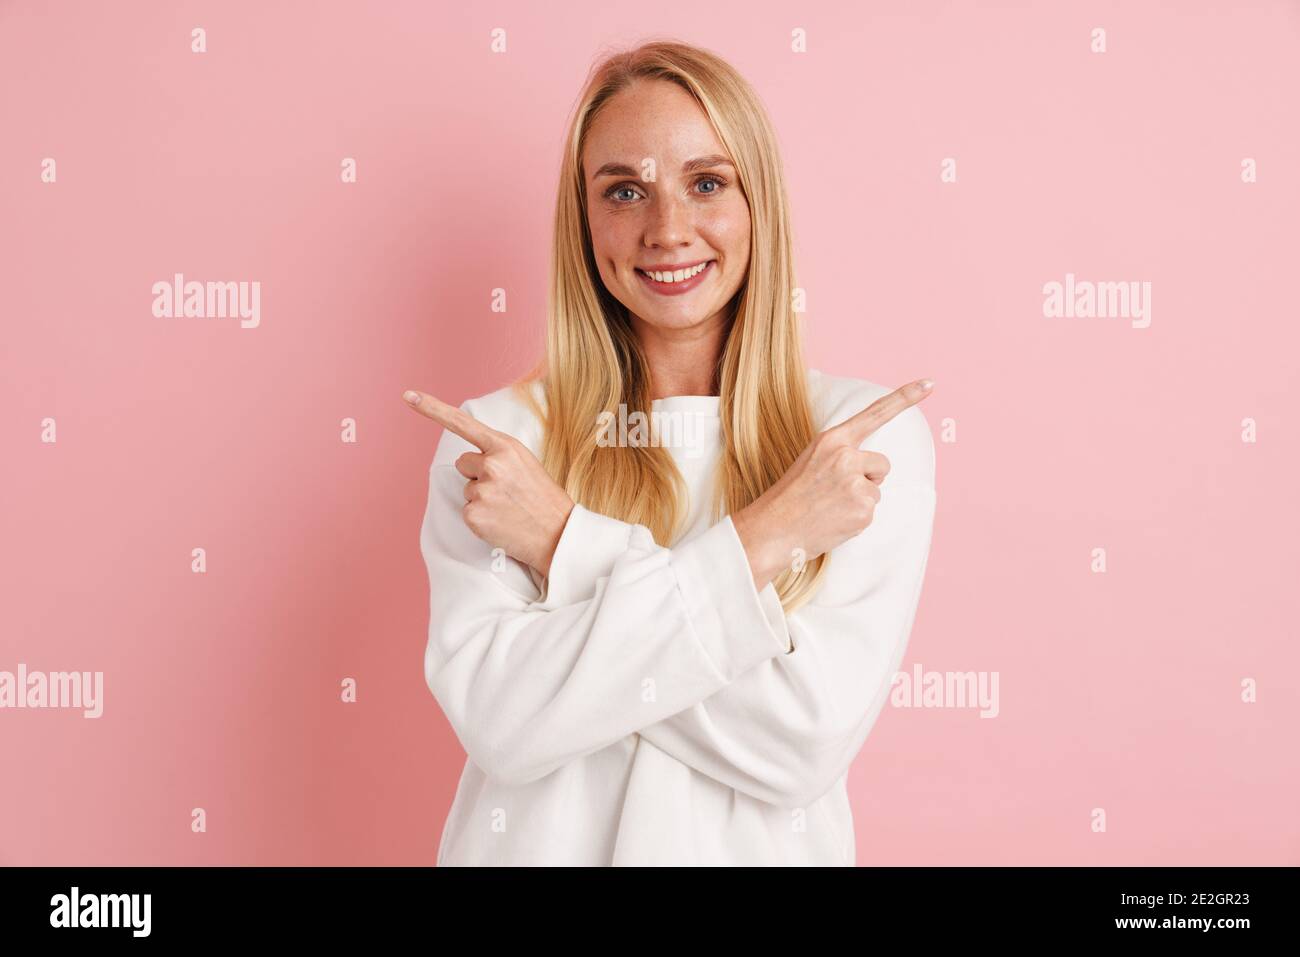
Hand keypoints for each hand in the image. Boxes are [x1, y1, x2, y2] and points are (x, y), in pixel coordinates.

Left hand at [403, 389, 574, 577]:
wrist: (558, 534)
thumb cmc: (542, 498)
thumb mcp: (525, 463)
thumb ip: (498, 454)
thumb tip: (471, 460)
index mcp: (505, 447)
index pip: (462, 423)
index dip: (432, 409)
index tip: (408, 396)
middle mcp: (491, 464)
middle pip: (463, 463)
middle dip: (478, 476)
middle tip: (506, 491)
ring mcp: (481, 490)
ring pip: (466, 489)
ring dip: (481, 498)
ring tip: (507, 508)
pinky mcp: (473, 514)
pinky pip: (466, 511)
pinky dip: (480, 519)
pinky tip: (501, 522)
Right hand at [730, 378, 933, 589]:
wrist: (774, 529)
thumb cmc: (792, 496)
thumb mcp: (812, 460)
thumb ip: (841, 454)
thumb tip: (872, 467)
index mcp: (833, 439)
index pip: (876, 413)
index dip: (906, 397)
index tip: (930, 383)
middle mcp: (847, 456)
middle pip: (882, 464)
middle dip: (868, 479)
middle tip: (835, 492)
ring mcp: (856, 483)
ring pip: (877, 490)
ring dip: (860, 500)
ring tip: (831, 507)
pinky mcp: (863, 510)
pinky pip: (872, 511)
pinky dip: (857, 518)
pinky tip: (835, 520)